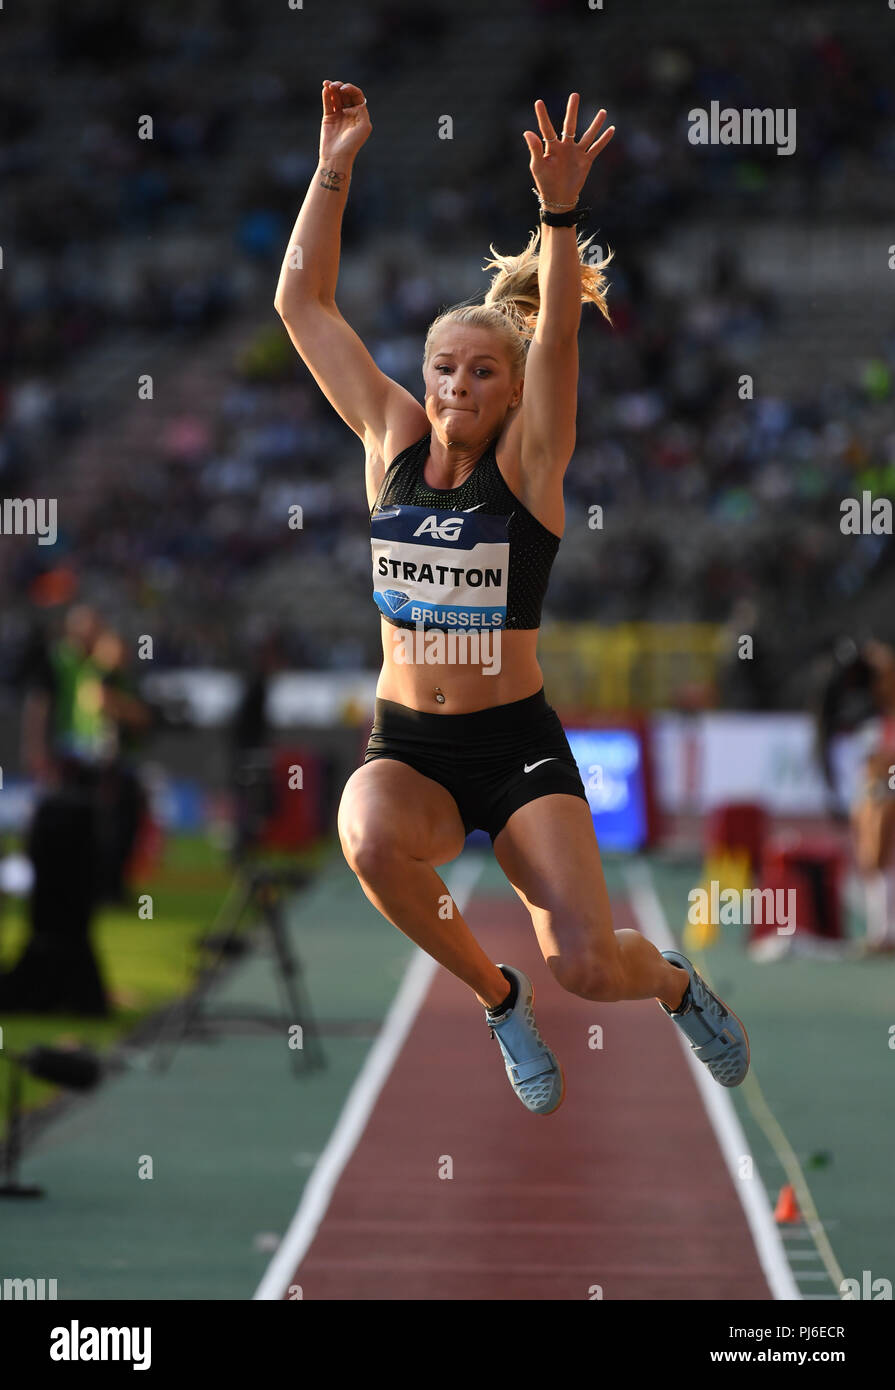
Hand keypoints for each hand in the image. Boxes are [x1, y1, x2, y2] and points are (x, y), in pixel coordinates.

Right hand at [320, 80, 370, 162]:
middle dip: (340, 87)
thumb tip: (355, 100)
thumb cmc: (352, 144)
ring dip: (332, 88)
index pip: (356, 96)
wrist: (337, 156)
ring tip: (327, 84)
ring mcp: (339, 115)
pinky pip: (328, 103)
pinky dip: (326, 95)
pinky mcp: (329, 117)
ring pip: (336, 96)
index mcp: (360, 114)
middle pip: (345, 94)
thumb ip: (362, 110)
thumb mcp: (364, 126)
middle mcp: (350, 113)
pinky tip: (325, 89)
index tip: (343, 89)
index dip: (350, 89)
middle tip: (334, 86)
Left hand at [523, 93, 613, 208]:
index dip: (542, 116)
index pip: (546, 128)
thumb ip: (535, 149)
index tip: (538, 102)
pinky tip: (611, 129)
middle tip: (575, 95)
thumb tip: (527, 132)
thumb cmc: (545, 182)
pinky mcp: (586, 161)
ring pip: (587, 135)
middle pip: (570, 125)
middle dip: (572, 110)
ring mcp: (576, 153)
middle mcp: (565, 146)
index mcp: (551, 147)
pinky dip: (604, 140)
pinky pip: (596, 148)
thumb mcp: (538, 166)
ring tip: (603, 111)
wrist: (558, 198)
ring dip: (595, 124)